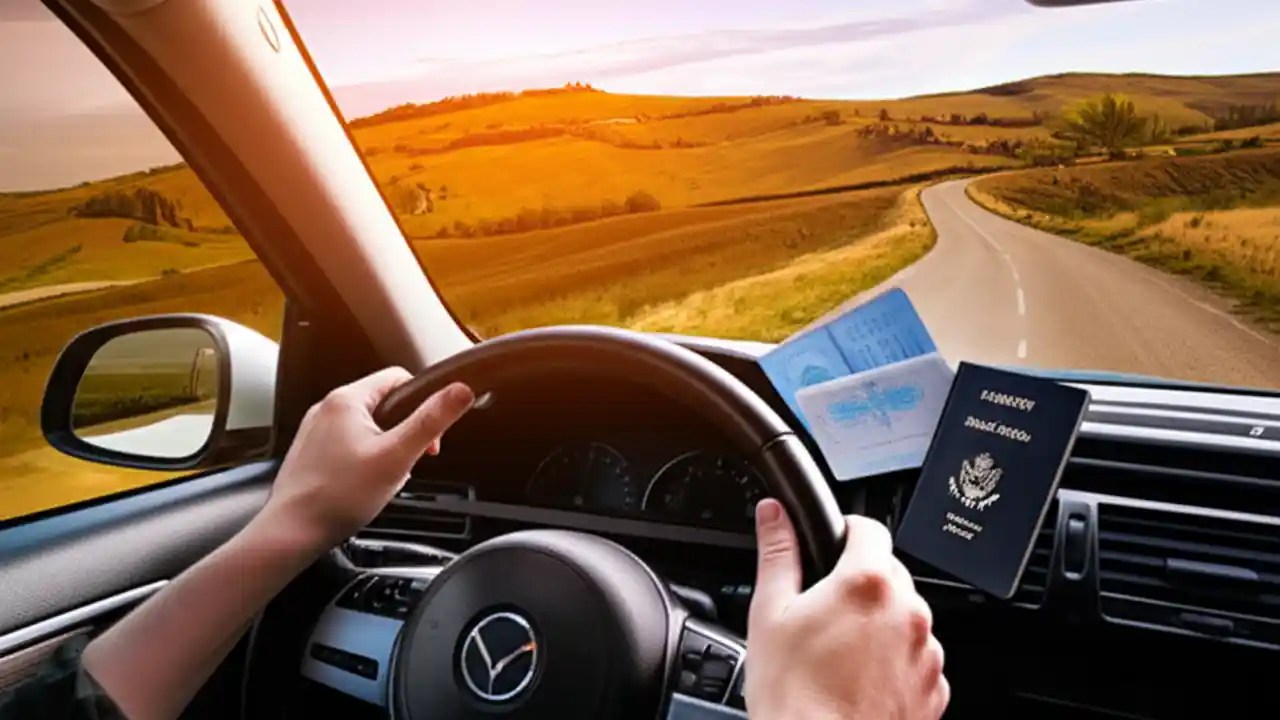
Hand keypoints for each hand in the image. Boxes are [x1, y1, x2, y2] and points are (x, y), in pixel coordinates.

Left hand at [262, 368, 474, 548]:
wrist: (292, 532)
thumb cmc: (339, 497)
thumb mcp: (397, 457)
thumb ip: (431, 421)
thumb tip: (460, 391)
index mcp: (347, 400)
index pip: (398, 377)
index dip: (423, 403)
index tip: (429, 436)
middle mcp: (326, 409)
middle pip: (383, 404)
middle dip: (403, 432)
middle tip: (407, 462)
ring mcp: (315, 430)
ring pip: (366, 427)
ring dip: (384, 448)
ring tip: (383, 477)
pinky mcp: (310, 452)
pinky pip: (348, 444)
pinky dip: (363, 460)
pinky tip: (363, 485)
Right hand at [746, 499, 948, 719]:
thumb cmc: (794, 697)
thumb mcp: (769, 614)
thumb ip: (777, 553)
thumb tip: (775, 515)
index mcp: (866, 583)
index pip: (870, 527)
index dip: (846, 531)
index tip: (832, 546)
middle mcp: (908, 613)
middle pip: (888, 573)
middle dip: (858, 583)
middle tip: (822, 612)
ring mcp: (926, 653)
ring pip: (904, 617)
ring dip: (879, 623)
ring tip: (839, 654)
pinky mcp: (932, 689)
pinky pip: (916, 658)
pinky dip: (893, 661)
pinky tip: (859, 679)